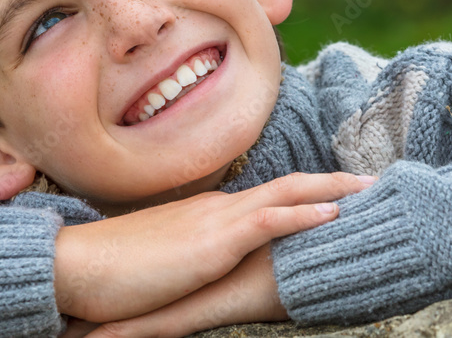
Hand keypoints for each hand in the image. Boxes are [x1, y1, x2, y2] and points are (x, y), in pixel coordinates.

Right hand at [54, 172, 373, 322]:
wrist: (79, 266)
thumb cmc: (116, 270)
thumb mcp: (167, 262)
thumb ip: (193, 259)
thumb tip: (209, 265)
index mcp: (210, 214)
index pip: (268, 196)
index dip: (306, 192)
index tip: (340, 193)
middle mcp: (219, 207)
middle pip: (287, 185)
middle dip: (333, 183)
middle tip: (371, 182)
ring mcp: (217, 220)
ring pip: (287, 194)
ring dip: (333, 191)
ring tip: (370, 190)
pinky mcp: (212, 242)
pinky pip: (268, 221)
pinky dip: (304, 213)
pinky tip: (334, 213)